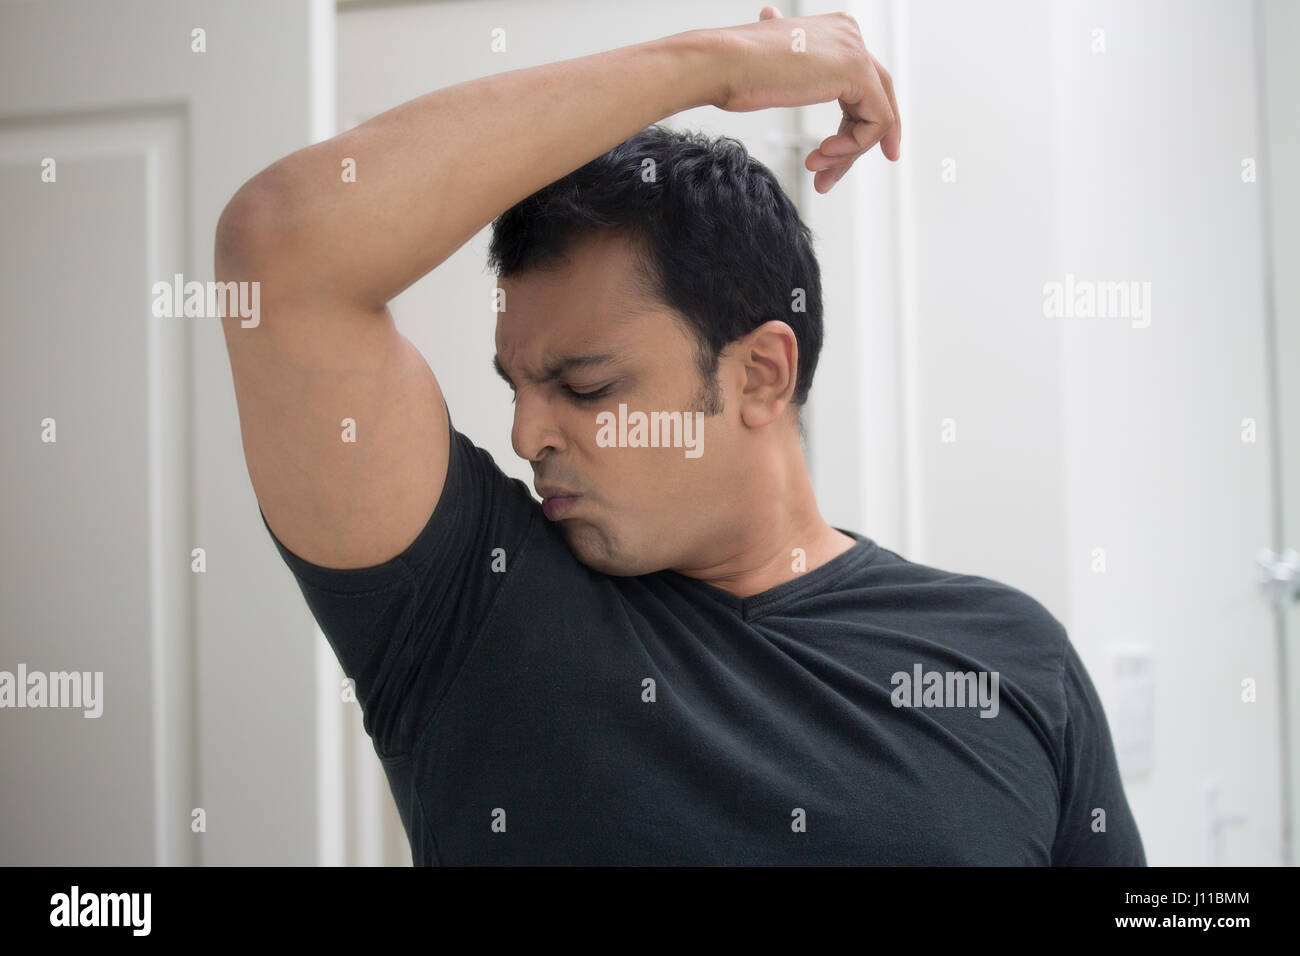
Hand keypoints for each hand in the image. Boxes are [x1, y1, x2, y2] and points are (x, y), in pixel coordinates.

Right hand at [715, 6, 900, 191]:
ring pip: (877, 115)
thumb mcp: (770, 66)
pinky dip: (853, 146)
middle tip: (830, 179)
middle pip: (875, 100)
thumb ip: (788, 60)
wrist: (722, 65)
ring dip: (846, 153)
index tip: (846, 157)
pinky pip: (877, 120)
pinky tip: (822, 153)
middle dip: (859, 145)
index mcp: (833, 32)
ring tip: (815, 168)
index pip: (862, 84)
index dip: (859, 123)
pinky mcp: (858, 70)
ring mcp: (856, 50)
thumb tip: (772, 23)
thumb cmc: (734, 70)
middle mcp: (849, 34)